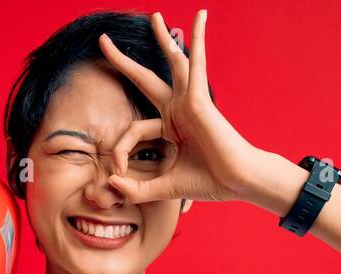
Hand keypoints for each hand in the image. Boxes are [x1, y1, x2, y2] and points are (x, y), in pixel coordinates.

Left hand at [98, 9, 258, 204]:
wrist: (236, 182)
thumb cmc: (208, 181)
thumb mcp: (165, 186)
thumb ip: (137, 189)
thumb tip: (112, 184)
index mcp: (170, 127)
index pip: (132, 130)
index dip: (119, 151)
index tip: (118, 175)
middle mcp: (178, 110)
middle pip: (146, 79)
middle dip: (124, 61)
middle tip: (104, 41)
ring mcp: (189, 102)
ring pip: (173, 62)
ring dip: (164, 39)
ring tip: (155, 17)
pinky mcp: (200, 99)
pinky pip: (196, 63)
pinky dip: (198, 40)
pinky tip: (200, 18)